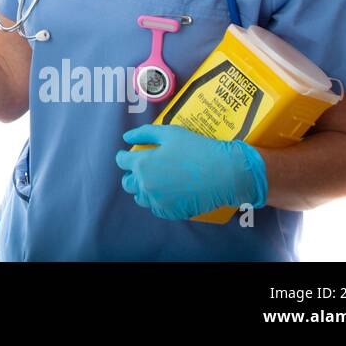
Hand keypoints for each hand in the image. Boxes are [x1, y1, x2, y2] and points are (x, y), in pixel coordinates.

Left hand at [114, 124, 267, 220]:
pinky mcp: (170, 213)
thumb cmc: (197, 149)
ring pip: (141, 197)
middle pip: (127, 183)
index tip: (133, 155)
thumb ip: (144, 133)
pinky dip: (159, 201)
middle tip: (147, 168)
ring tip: (158, 181)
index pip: (121, 161)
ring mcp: (157, 201)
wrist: (224, 173)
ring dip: (144, 189)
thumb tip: (126, 138)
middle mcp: (145, 185)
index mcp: (142, 164)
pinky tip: (169, 192)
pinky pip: (156, 208)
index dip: (126, 156)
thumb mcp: (169, 133)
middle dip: (133, 174)